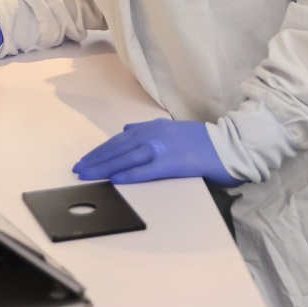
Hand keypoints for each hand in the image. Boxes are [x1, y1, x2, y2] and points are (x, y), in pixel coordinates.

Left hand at [73, 119, 241, 186]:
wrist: (230, 145)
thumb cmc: (202, 142)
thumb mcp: (172, 129)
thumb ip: (148, 129)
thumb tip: (126, 129)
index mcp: (154, 127)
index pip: (119, 140)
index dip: (100, 151)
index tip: (84, 160)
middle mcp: (155, 134)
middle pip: (118, 148)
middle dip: (95, 159)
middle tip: (77, 169)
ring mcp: (163, 148)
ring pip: (126, 158)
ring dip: (104, 167)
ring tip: (87, 175)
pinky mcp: (173, 163)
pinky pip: (145, 170)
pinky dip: (128, 175)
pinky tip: (114, 180)